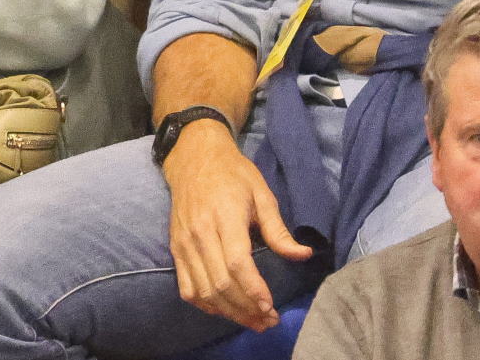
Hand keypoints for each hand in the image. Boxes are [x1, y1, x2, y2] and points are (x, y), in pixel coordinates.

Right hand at [163, 123, 312, 330]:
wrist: (193, 158)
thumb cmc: (233, 173)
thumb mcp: (262, 193)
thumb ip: (278, 229)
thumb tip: (303, 255)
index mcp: (225, 216)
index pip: (237, 262)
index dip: (253, 289)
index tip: (270, 306)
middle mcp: (200, 233)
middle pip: (220, 283)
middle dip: (246, 309)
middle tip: (268, 320)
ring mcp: (184, 243)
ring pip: (204, 290)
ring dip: (228, 312)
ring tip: (252, 320)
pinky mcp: (175, 249)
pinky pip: (186, 287)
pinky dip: (205, 305)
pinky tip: (225, 310)